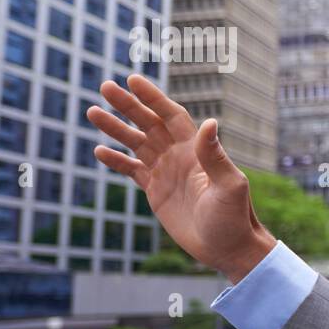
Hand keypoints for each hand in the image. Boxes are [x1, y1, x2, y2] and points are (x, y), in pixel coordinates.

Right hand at [88, 74, 276, 281]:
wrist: (229, 248)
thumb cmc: (235, 217)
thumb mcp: (229, 186)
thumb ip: (216, 157)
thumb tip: (210, 123)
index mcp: (196, 150)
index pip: (171, 115)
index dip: (153, 97)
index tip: (133, 80)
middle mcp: (180, 156)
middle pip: (149, 123)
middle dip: (128, 105)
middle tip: (105, 87)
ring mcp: (167, 172)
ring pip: (136, 143)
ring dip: (115, 128)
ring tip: (92, 111)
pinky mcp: (157, 192)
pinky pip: (132, 170)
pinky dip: (117, 160)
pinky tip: (99, 150)